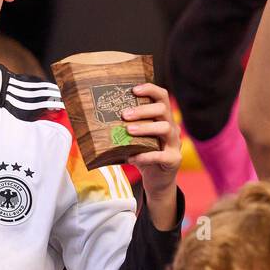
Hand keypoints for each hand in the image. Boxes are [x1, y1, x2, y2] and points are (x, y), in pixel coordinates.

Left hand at [123, 82, 181, 227]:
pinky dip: (145, 156)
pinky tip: (132, 158)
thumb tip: (95, 116)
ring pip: (164, 128)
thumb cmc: (144, 153)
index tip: (133, 90)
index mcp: (163, 118)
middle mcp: (171, 127)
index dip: (150, 89)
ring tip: (128, 131)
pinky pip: (161, 155)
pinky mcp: (173, 159)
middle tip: (124, 115)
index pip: (161, 96)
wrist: (157, 179)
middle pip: (162, 110)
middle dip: (142, 110)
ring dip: (145, 128)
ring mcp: (174, 143)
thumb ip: (126, 126)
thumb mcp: (136, 137)